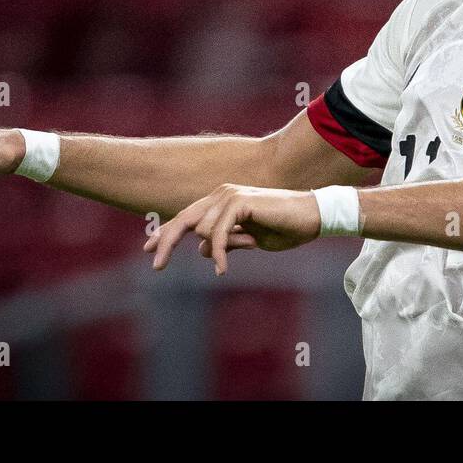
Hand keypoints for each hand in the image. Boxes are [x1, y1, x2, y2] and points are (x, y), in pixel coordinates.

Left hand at [144, 184, 321, 273]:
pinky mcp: (240, 202)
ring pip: (201, 230)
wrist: (313, 217)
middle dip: (166, 242)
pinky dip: (218, 252)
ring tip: (223, 266)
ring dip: (212, 253)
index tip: (149, 249)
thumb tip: (200, 249)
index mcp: (223, 201)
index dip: (166, 233)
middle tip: (155, 265)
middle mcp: (222, 194)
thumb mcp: (252, 239)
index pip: (187, 217)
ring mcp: (230, 195)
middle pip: (184, 219)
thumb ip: (228, 241)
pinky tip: (222, 269)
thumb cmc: (286, 227)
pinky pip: (218, 233)